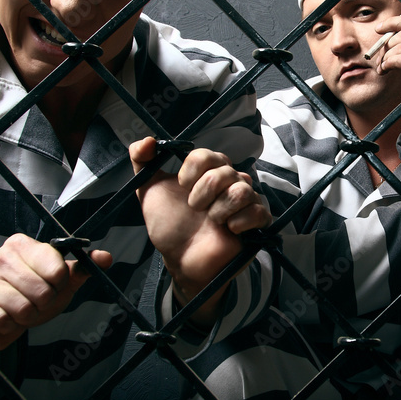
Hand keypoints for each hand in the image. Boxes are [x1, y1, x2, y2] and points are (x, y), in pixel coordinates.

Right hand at [0, 233, 106, 351]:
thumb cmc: (28, 294)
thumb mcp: (58, 281)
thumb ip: (82, 268)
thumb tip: (106, 258)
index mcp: (21, 245)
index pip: (58, 269)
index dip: (59, 286)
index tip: (50, 286)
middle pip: (41, 291)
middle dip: (42, 305)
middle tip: (33, 303)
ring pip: (22, 308)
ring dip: (25, 317)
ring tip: (17, 311)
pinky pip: (2, 320)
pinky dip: (8, 327)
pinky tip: (1, 318)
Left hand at [129, 137, 269, 326]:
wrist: (180, 259)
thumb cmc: (169, 225)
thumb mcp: (148, 191)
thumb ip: (142, 161)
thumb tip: (147, 140)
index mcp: (209, 170)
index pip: (206, 155)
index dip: (192, 170)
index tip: (182, 187)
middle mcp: (231, 181)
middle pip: (224, 171)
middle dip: (202, 193)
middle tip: (195, 209)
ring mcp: (246, 201)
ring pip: (242, 191)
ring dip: (219, 210)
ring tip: (212, 221)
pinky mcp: (257, 223)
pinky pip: (258, 212)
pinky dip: (239, 222)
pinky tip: (229, 231)